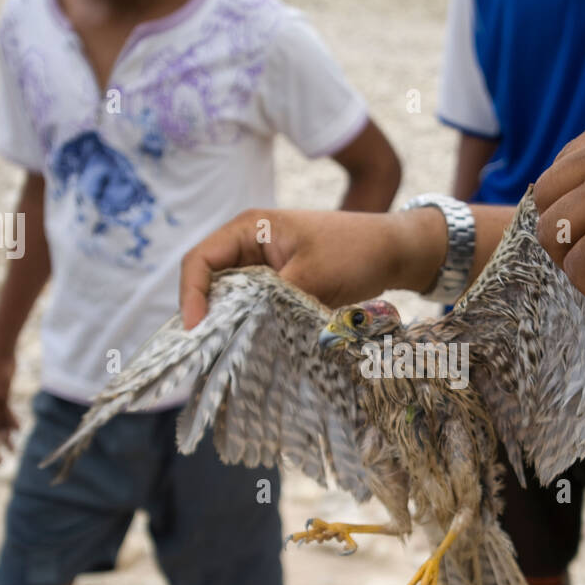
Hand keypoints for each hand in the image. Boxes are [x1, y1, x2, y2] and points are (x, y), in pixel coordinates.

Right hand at [179, 208, 444, 327]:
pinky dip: (248, 326)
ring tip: (223, 356)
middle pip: (208, 282)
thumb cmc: (356, 251)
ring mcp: (261, 266)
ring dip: (226, 324)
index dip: (191, 296)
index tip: (197, 331)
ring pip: (229, 299)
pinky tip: (250, 349)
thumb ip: (275, 299)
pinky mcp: (276, 285)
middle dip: (205, 315)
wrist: (393, 251)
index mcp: (249, 228)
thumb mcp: (313, 275)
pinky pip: (251, 307)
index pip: (200, 261)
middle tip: (206, 353)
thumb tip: (243, 330)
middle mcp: (248, 245)